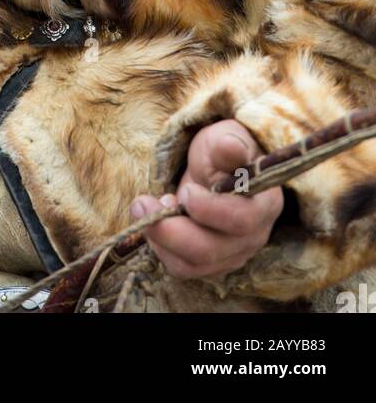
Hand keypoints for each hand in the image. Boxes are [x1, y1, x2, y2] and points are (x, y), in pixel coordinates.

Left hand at [130, 119, 283, 278]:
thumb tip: (231, 146)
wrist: (215, 169)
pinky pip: (182, 267)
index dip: (210, 210)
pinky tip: (154, 219)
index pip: (241, 219)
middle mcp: (252, 237)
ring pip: (193, 264)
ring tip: (143, 205)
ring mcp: (231, 254)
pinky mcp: (210, 263)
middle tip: (143, 202)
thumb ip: (227, 144)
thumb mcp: (223, 138)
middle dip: (171, 230)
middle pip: (211, 250)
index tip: (185, 191)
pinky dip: (161, 246)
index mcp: (263, 203)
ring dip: (161, 237)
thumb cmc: (222, 152)